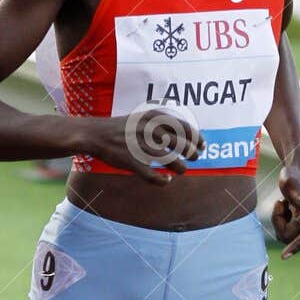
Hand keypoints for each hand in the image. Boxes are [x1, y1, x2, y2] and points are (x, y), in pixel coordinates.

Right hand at [83, 108, 203, 183]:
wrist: (96, 135)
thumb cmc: (124, 128)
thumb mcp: (144, 118)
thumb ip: (164, 125)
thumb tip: (187, 137)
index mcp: (154, 118)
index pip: (185, 128)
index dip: (197, 138)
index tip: (203, 146)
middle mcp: (150, 131)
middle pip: (181, 145)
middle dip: (192, 153)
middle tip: (195, 158)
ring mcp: (141, 147)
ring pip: (171, 162)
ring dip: (180, 168)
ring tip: (181, 170)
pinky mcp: (132, 163)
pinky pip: (153, 176)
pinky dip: (162, 181)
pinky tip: (166, 180)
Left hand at [272, 163, 299, 256]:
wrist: (298, 173)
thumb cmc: (294, 176)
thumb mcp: (292, 182)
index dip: (297, 246)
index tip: (283, 256)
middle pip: (292, 237)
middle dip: (280, 223)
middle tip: (279, 203)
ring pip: (286, 236)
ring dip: (279, 220)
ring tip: (282, 203)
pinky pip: (284, 232)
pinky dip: (279, 219)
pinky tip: (285, 206)